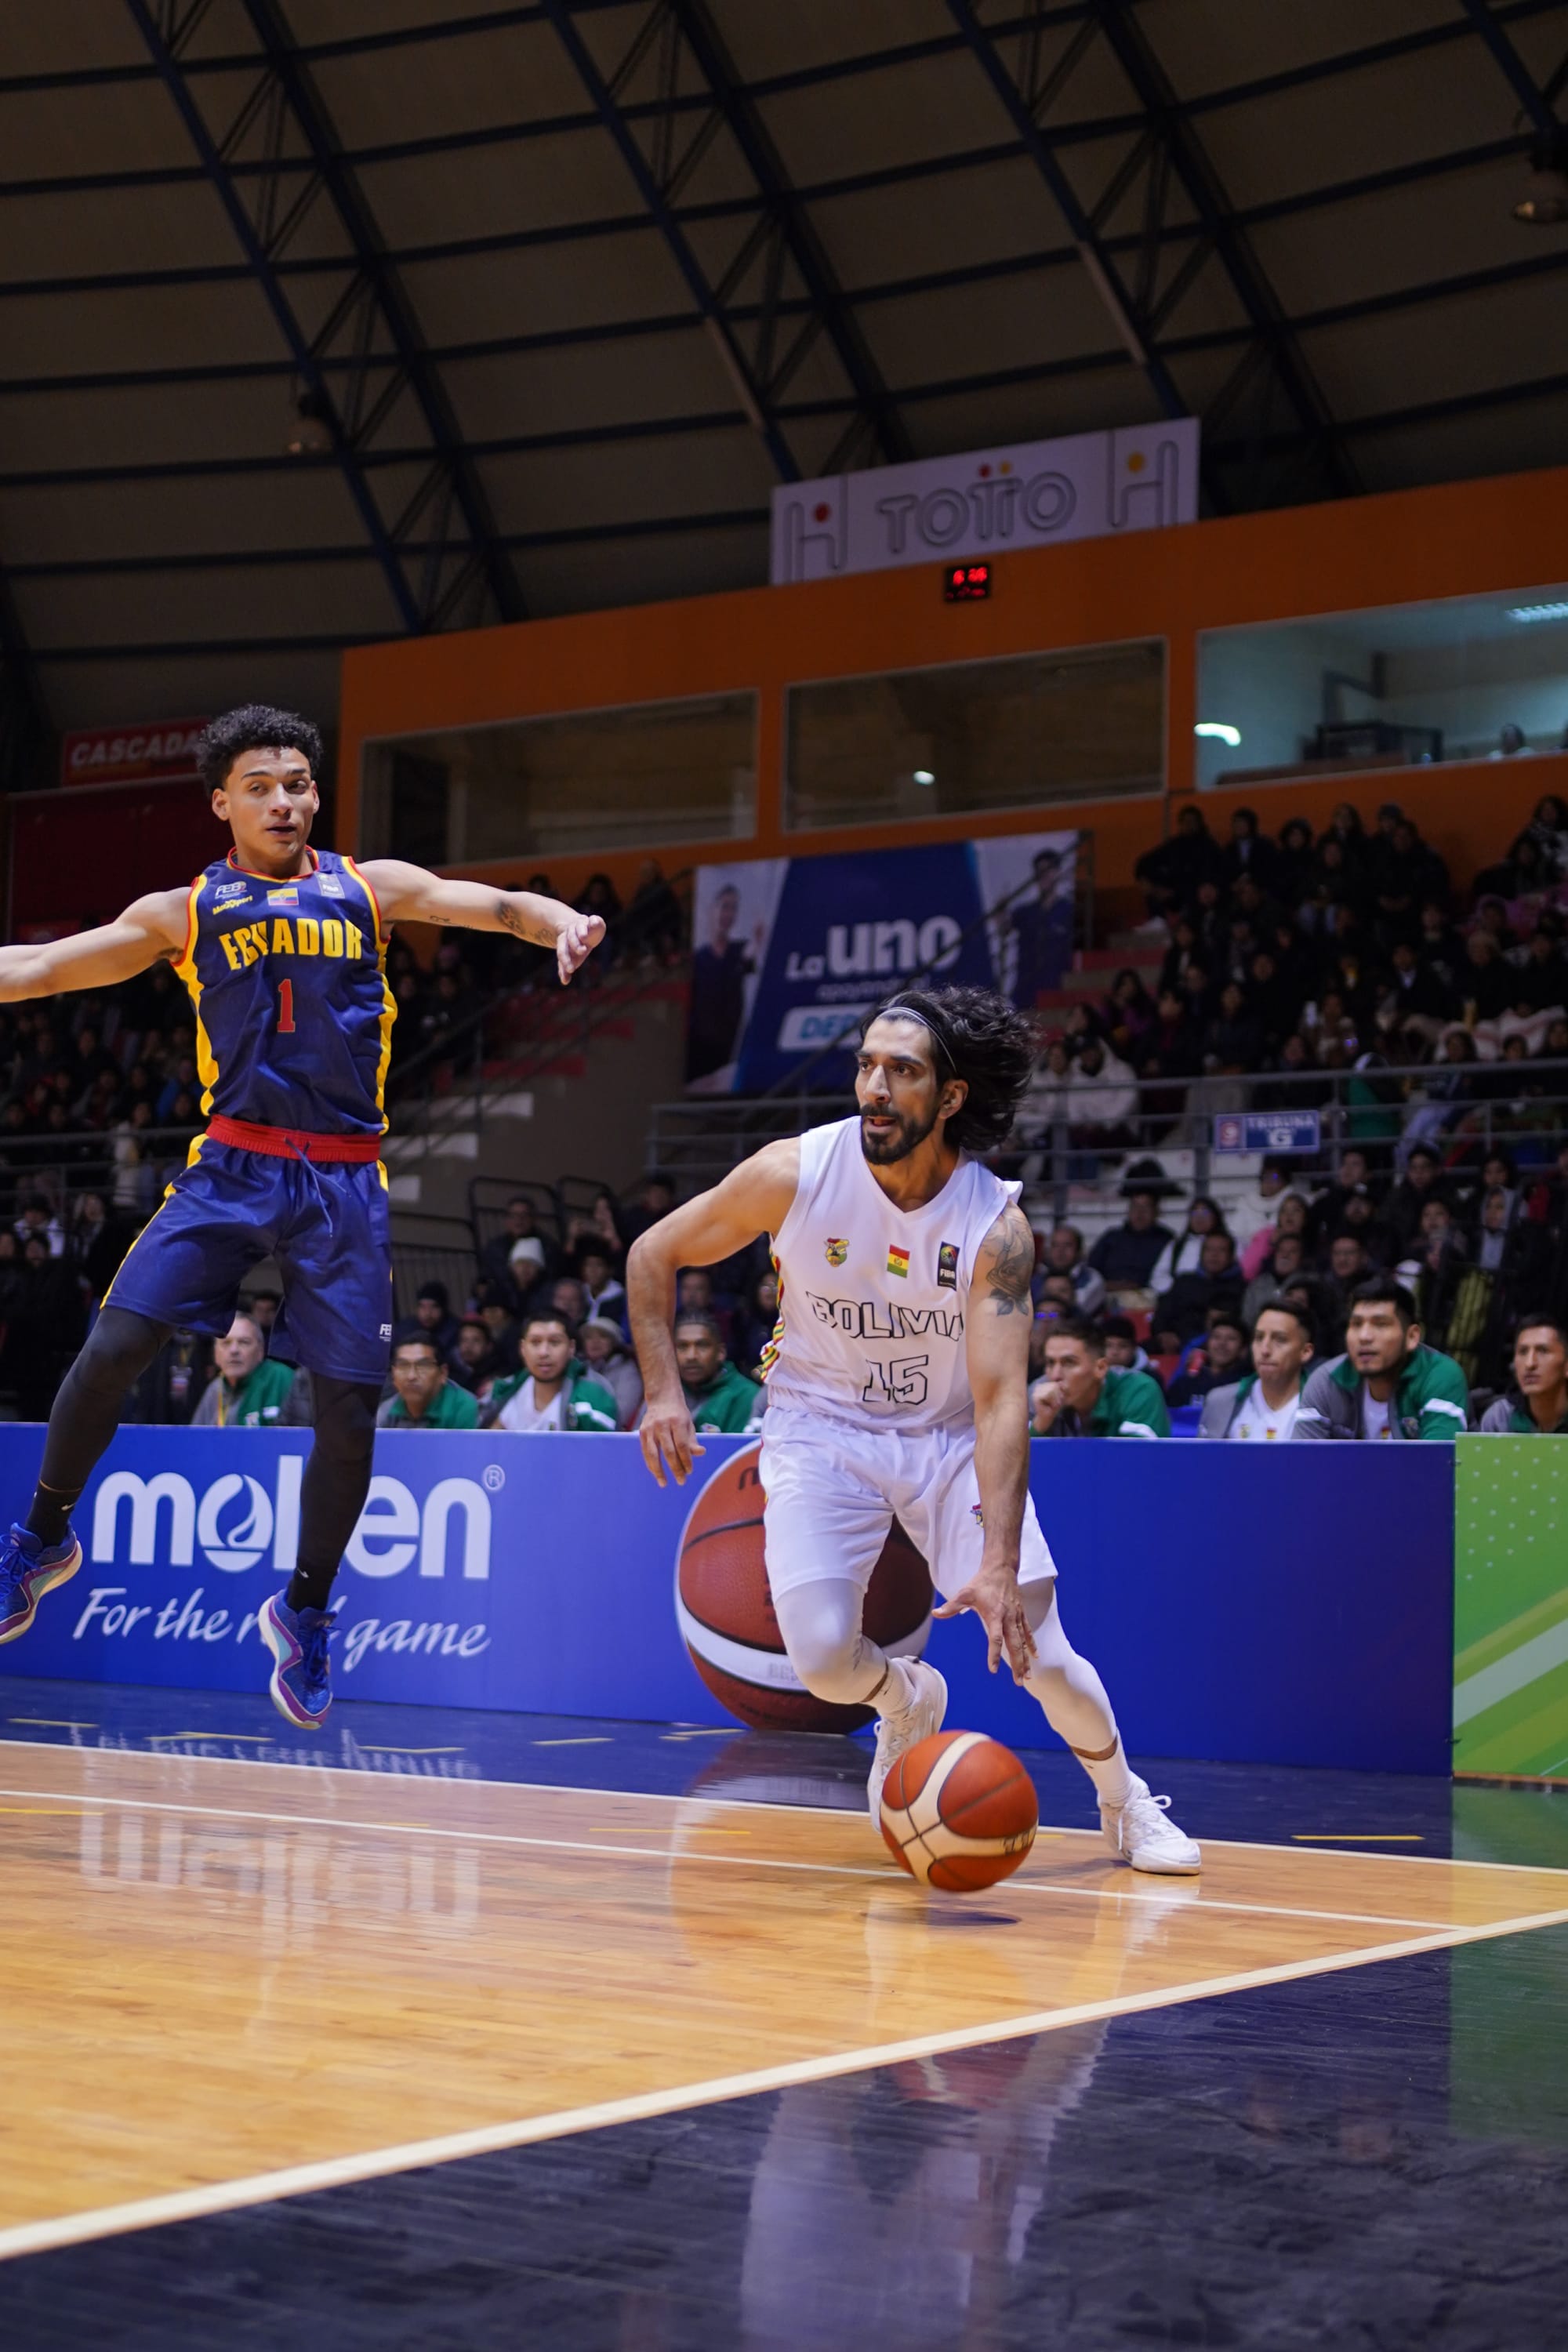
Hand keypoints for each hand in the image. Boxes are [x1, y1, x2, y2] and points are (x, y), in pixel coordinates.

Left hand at [557, 912, 605, 983]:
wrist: (583, 929)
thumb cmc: (575, 947)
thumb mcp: (572, 957)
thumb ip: (565, 969)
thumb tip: (564, 982)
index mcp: (564, 941)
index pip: (562, 951)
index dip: (565, 960)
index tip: (571, 970)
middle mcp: (571, 931)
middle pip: (570, 937)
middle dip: (574, 944)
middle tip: (581, 951)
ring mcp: (582, 924)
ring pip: (579, 927)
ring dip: (581, 932)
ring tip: (584, 938)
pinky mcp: (593, 920)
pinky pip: (593, 919)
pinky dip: (594, 921)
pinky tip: (594, 923)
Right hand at [639, 1395, 704, 1487]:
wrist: (661, 1398)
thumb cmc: (678, 1414)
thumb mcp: (689, 1424)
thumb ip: (692, 1440)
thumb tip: (701, 1453)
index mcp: (677, 1421)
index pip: (682, 1445)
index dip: (686, 1460)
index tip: (690, 1471)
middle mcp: (662, 1425)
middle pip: (669, 1451)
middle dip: (675, 1468)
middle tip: (681, 1481)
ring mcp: (650, 1428)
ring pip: (653, 1454)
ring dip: (658, 1470)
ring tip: (663, 1482)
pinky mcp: (642, 1432)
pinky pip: (646, 1452)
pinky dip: (650, 1464)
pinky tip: (655, 1473)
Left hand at [934, 1565, 1037, 1681]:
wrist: (1001, 1568)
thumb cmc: (982, 1582)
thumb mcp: (965, 1593)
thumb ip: (951, 1607)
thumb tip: (936, 1614)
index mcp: (995, 1615)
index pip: (995, 1639)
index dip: (993, 1654)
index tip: (993, 1669)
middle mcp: (1008, 1618)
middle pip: (1014, 1645)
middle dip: (1017, 1664)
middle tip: (1018, 1682)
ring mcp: (1016, 1617)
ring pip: (1023, 1642)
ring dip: (1025, 1659)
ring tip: (1027, 1676)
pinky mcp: (1021, 1614)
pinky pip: (1028, 1632)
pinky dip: (1031, 1644)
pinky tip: (1035, 1656)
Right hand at [1029, 1378, 1064, 1433]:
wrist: (1046, 1418)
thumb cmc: (1053, 1407)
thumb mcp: (1058, 1396)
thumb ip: (1060, 1389)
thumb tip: (1063, 1384)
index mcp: (1043, 1386)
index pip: (1054, 1384)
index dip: (1059, 1391)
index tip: (1060, 1399)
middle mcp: (1038, 1387)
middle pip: (1053, 1386)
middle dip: (1058, 1395)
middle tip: (1057, 1403)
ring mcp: (1036, 1392)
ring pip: (1051, 1390)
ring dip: (1055, 1399)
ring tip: (1054, 1404)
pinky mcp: (1035, 1397)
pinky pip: (1048, 1395)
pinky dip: (1052, 1401)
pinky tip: (1050, 1406)